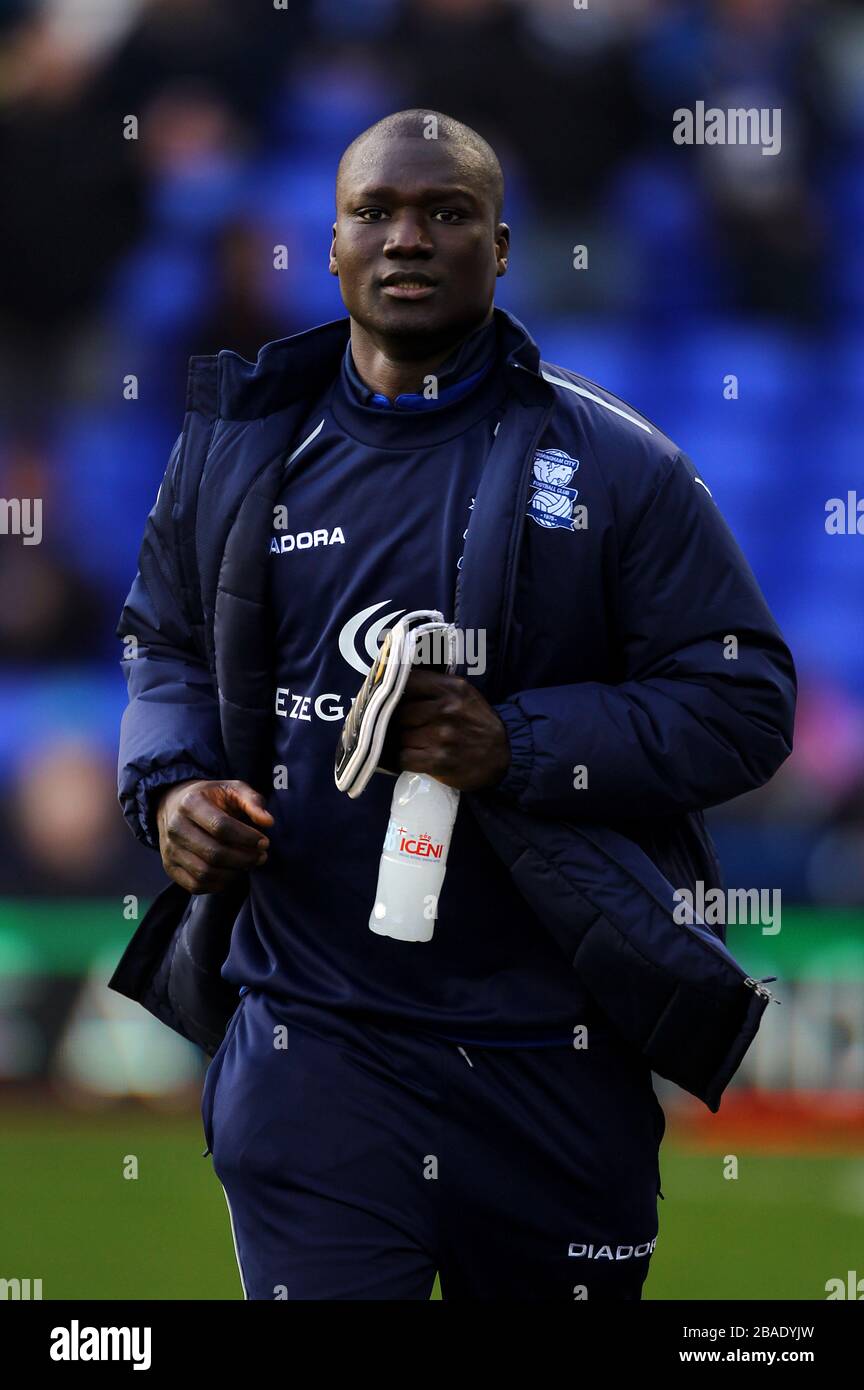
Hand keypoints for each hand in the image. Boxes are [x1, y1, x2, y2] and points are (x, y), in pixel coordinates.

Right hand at [155, 779, 274, 893]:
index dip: (247, 838)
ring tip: (248, 864)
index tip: (264, 842)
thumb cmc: (210, 798)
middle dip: (244, 859)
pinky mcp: (170, 867)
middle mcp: (175, 827)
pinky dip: (219, 884)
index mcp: (190, 803)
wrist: (173, 804)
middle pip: (213, 853)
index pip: (221, 826)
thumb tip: (268, 822)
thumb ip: (252, 801)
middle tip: (261, 856)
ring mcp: (170, 850)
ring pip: (205, 873)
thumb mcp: (232, 789)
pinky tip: (232, 873)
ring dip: (234, 873)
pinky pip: (196, 885)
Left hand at [391, 669, 510, 790]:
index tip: (387, 697)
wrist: (503, 758)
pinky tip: (413, 757)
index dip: (392, 691)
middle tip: (402, 726)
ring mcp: (442, 736)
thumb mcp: (464, 695)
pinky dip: (403, 759)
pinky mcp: (438, 760)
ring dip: (402, 741)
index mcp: (452, 688)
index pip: (407, 681)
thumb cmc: (477, 724)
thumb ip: (434, 686)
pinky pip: (403, 757)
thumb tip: (394, 683)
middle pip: (399, 711)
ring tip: (413, 743)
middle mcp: (447, 709)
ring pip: (400, 735)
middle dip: (397, 720)